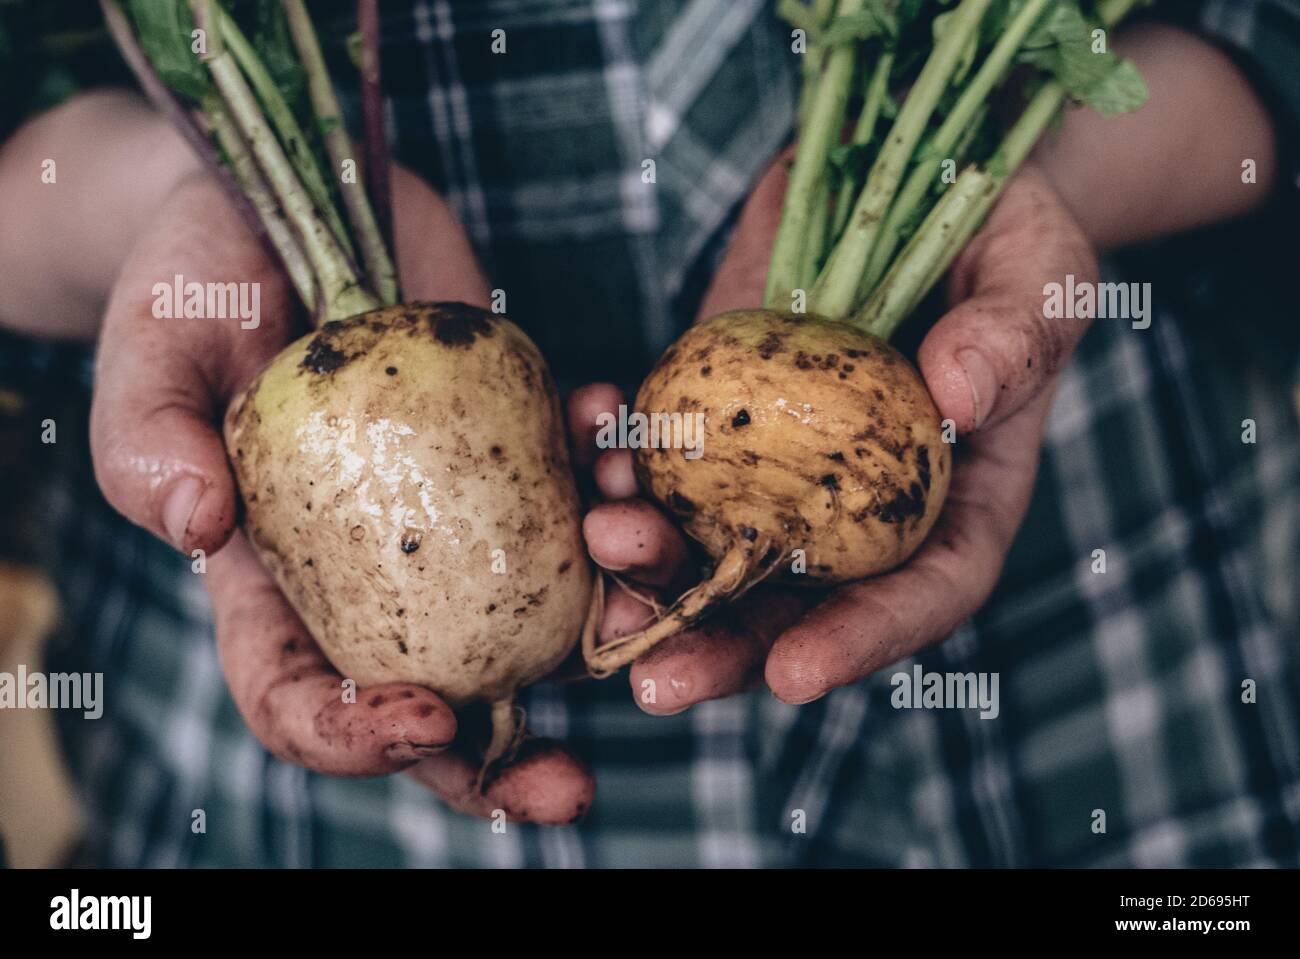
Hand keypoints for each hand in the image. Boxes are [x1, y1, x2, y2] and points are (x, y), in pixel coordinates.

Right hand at [91, 168, 593, 823]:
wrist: (292, 204)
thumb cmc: (199, 282)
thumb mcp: (153, 349)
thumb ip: (145, 440)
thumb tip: (194, 525)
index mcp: (275, 582)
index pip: (303, 699)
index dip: (358, 737)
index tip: (425, 717)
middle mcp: (376, 572)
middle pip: (439, 695)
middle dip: (503, 760)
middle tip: (568, 787)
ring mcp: (459, 516)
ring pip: (538, 607)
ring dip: (602, 606)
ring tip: (636, 569)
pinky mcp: (516, 451)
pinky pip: (579, 490)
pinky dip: (611, 476)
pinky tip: (616, 436)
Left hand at [576, 159, 1096, 709]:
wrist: (914, 176)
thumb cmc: (1003, 235)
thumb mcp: (1036, 275)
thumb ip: (1013, 336)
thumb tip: (962, 397)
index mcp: (955, 501)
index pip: (920, 596)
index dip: (859, 643)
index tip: (793, 674)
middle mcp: (860, 503)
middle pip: (794, 604)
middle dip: (722, 646)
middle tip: (656, 679)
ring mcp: (780, 462)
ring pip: (709, 545)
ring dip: (649, 564)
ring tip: (600, 542)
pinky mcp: (718, 411)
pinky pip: (662, 456)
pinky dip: (620, 460)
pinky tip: (591, 447)